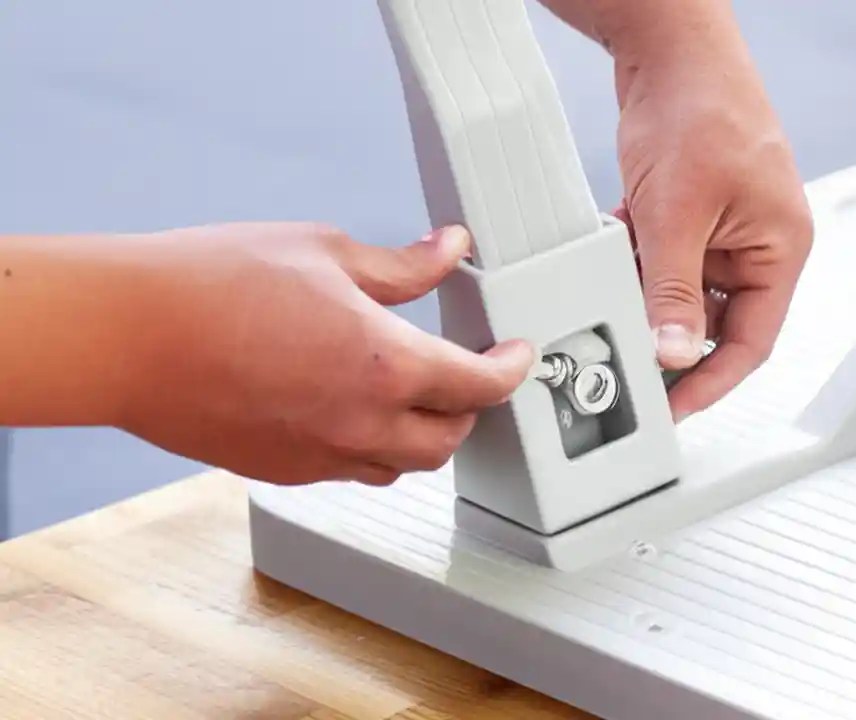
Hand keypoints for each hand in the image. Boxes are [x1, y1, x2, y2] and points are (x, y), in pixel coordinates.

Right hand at [114, 222, 532, 485]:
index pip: (480, 385)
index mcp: (386, 364)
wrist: (127, 335)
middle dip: (471, 407)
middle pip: (450, 439)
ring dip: (423, 435)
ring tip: (414, 396)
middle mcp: (362, 423)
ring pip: (402, 465)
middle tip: (467, 372)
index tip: (516, 355)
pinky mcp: (282, 469)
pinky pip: (351, 471)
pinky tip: (352, 410)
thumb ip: (401, 265)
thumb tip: (449, 250)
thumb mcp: (325, 252)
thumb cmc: (213, 284)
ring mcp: (320, 455)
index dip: (511, 369)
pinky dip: (371, 447)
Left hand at [612, 29, 813, 421]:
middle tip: (626, 352)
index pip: (750, 343)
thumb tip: (673, 354)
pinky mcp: (692, 208)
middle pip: (715, 321)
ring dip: (646, 290)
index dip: (709, 383)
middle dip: (667, 332)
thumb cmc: (700, 108)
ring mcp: (724, 225)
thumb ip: (675, 294)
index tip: (670, 408)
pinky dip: (637, 257)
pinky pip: (664, 256)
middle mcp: (758, 242)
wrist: (671, 43)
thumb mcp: (677, 217)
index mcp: (780, 249)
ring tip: (616, 284)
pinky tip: (616, 241)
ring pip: (682, 289)